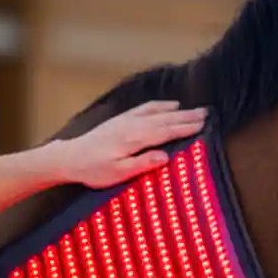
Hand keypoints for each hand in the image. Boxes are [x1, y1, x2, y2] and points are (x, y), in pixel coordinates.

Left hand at [54, 102, 207, 188]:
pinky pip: (145, 108)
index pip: (166, 131)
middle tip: (207, 114)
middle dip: (187, 116)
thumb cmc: (93, 169)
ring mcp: (127, 119)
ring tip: (194, 109)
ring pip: (158, 111)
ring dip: (178, 110)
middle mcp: (133, 125)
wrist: (69, 157)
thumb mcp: (117, 173)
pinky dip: (160, 105)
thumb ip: (142, 163)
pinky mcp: (121, 119)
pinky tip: (169, 104)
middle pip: (165, 119)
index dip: (185, 128)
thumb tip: (166, 156)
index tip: (204, 125)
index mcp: (134, 139)